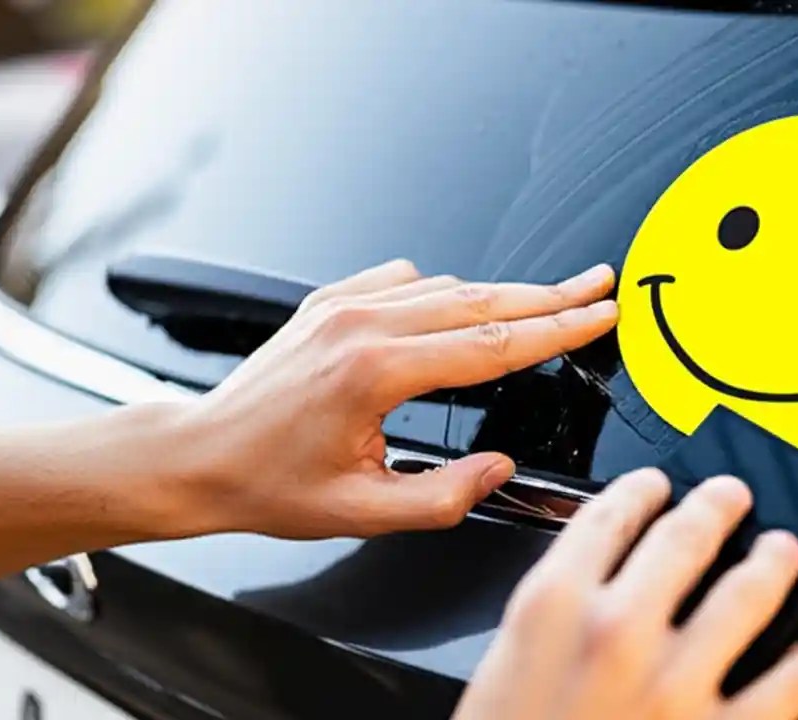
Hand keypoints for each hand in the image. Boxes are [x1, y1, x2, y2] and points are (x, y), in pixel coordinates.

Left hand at [165, 259, 617, 538]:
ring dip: (502, 294)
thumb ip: (442, 497)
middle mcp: (363, 324)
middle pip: (482, 300)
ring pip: (446, 287)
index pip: (493, 345)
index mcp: (377, 373)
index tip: (600, 314)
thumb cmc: (267, 485)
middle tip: (599, 284)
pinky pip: (403, 279)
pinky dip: (441, 290)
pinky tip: (459, 304)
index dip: (558, 330)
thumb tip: (498, 469)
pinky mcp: (329, 300)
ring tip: (547, 301)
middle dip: (550, 295)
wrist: (196, 454)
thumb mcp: (362, 513)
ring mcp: (344, 304)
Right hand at [454, 471, 797, 719]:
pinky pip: (794, 681)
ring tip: (781, 551)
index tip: (656, 485)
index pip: (610, 514)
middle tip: (731, 497)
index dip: (642, 488)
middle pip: (686, 534)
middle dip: (717, 505)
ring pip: (752, 590)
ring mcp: (677, 683)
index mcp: (554, 607)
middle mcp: (619, 630)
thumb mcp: (502, 669)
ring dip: (774, 560)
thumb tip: (596, 580)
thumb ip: (552, 616)